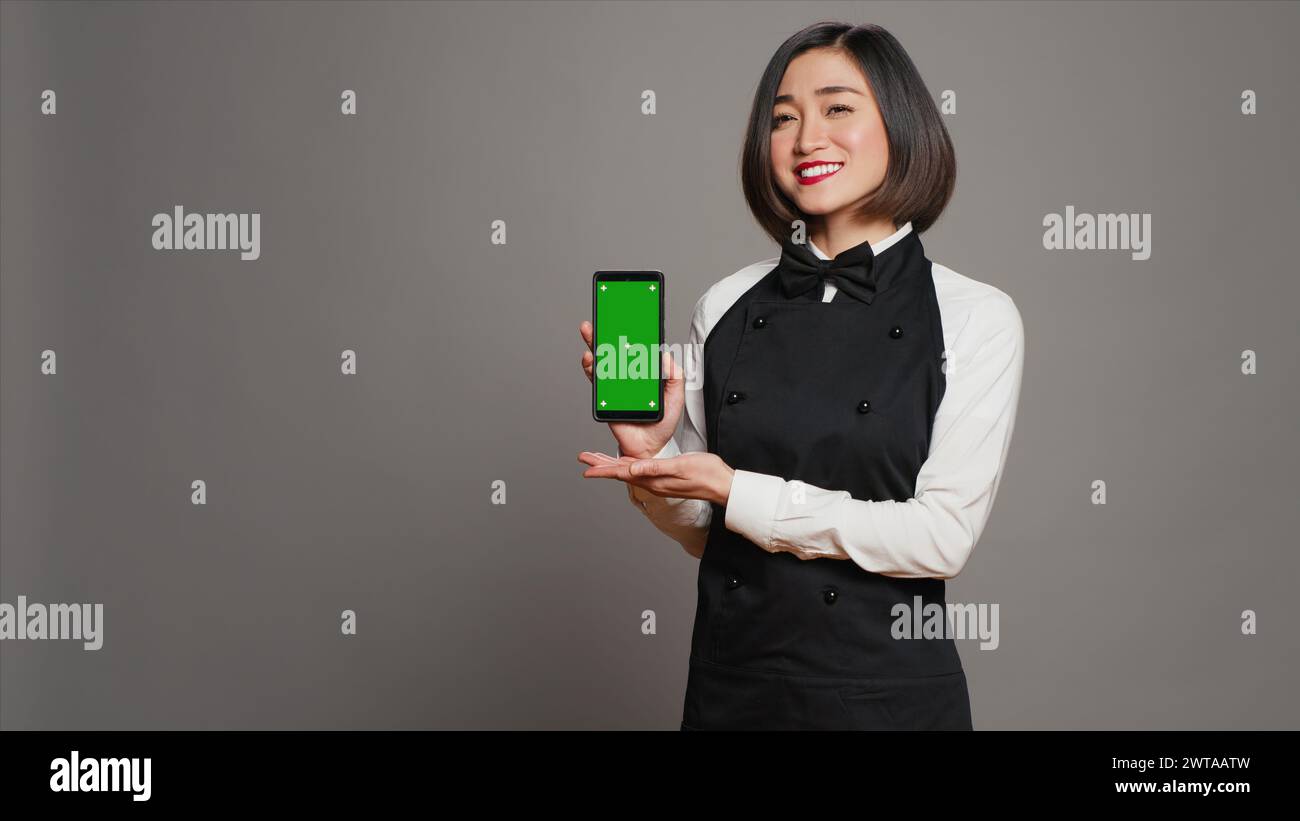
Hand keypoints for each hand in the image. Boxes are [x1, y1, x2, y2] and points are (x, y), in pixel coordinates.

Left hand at [578, 450, 735, 506]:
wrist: (723, 484)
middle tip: (585, 459)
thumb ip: (655, 468)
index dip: (603, 470)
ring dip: (612, 465)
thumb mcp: (680, 466)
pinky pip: (639, 471)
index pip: (622, 473)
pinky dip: (627, 465)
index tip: (586, 469)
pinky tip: (625, 463)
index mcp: (653, 479)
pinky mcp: (664, 478)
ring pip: (628, 472)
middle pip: (621, 473)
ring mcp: (658, 481)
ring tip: (597, 460)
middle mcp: (653, 482)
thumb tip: (632, 470)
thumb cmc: (706, 474)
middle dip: (601, 465)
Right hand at [579, 320, 683, 458]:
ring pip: (602, 361)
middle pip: (614, 350)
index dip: (630, 333)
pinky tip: (590, 358)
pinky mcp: (605, 397)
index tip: (626, 316)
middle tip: (600, 318)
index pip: (635, 348)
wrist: (651, 445)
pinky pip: (596, 380)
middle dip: (605, 333)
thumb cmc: (663, 421)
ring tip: (590, 332)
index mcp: (644, 372)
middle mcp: (627, 375)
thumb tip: (665, 356)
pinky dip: (591, 368)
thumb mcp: (676, 394)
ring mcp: (614, 385)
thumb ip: (674, 374)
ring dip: (594, 345)